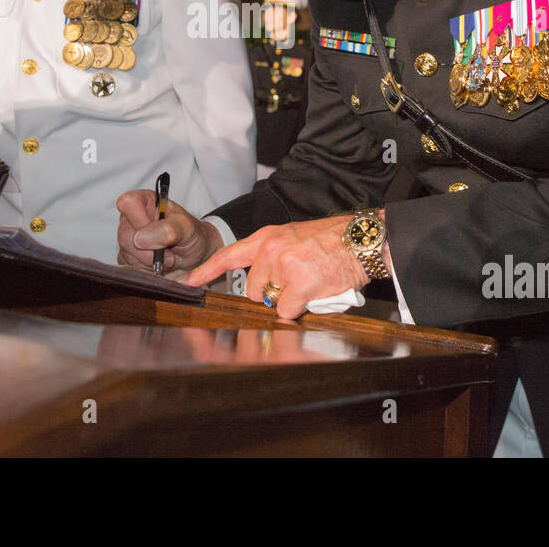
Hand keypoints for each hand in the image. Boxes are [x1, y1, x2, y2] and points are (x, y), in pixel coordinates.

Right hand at [115, 189, 223, 273]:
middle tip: (168, 251)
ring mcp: (128, 237)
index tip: (156, 230)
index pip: (128, 203)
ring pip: (126, 253)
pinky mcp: (127, 255)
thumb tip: (141, 238)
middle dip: (149, 248)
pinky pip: (129, 265)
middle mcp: (132, 217)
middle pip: (125, 234)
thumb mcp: (187, 227)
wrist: (194, 253)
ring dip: (149, 260)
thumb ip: (167, 229)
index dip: (140, 220)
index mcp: (145, 200)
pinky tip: (157, 263)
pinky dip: (146, 268)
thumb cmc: (191, 234)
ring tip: (165, 256)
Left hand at [184, 215, 370, 319]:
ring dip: (287, 300)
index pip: (228, 255)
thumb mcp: (293, 238)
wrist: (360, 239)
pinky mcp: (299, 284)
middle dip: (270, 293)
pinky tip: (315, 291)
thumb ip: (272, 257)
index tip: (188, 281)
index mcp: (266, 238)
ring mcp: (283, 267)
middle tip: (295, 281)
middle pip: (252, 290)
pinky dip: (301, 308)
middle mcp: (270, 250)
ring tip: (308, 282)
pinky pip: (288, 311)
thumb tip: (261, 286)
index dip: (206, 270)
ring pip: (271, 302)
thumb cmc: (331, 241)